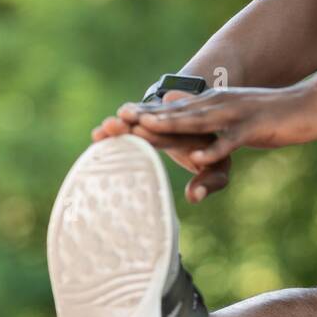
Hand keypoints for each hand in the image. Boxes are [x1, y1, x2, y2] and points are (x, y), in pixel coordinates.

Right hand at [91, 90, 231, 202]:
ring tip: (105, 127)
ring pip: (140, 119)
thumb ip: (210, 183)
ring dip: (123, 123)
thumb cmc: (213, 162)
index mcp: (196, 132)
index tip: (138, 130)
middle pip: (153, 122)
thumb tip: (194, 196)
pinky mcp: (151, 120)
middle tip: (115, 125)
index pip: (175, 131)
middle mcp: (178, 123)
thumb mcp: (217, 171)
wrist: (211, 128)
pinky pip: (132, 122)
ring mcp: (163, 120)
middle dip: (134, 123)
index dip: (157, 131)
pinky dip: (118, 128)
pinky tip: (98, 134)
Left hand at [117, 84, 316, 166]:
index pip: (167, 115)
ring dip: (170, 127)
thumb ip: (212, 139)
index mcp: (208, 107)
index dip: (137, 121)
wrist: (310, 104)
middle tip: (109, 128)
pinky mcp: (254, 126)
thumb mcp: (236, 128)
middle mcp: (216, 106)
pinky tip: (196, 158)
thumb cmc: (273, 120)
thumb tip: (190, 155)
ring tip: (144, 132)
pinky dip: (214, 148)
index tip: (104, 131)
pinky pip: (230, 139)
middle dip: (141, 123)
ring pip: (197, 122)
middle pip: (173, 116)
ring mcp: (234, 114)